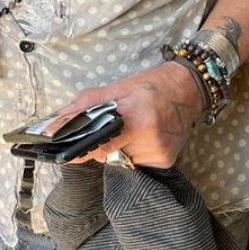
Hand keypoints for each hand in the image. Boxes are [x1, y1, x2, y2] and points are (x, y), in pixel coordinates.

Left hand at [45, 62, 203, 167]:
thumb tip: (61, 115)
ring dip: (119, 149)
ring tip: (130, 130)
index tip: (68, 154)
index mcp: (138, 121)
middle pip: (111, 155)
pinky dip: (133, 152)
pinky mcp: (166, 162)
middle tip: (111, 128)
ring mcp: (159, 154)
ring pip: (123, 160)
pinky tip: (142, 137)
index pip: (102, 144)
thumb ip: (89, 102)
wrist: (187, 89)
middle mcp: (151, 141)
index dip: (83, 150)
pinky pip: (137, 162)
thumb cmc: (150, 86)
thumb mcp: (118, 87)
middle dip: (103, 144)